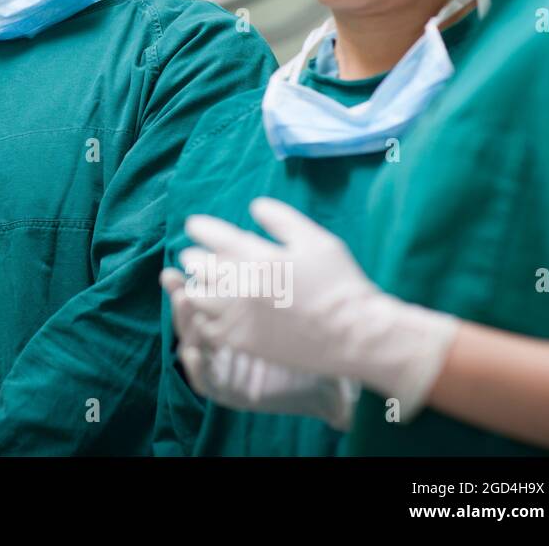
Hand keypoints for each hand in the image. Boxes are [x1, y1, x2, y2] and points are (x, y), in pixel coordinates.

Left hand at [172, 198, 459, 415]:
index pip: (211, 234)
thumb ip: (282, 219)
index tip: (196, 226)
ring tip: (206, 283)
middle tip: (199, 255)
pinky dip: (204, 316)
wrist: (354, 335)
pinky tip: (215, 311)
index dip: (199, 227)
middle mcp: (240, 285)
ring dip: (197, 284)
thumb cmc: (339, 283)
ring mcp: (237, 316)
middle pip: (196, 264)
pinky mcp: (241, 341)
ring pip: (195, 296)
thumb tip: (255, 206)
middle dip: (195, 255)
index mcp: (256, 256)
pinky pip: (206, 327)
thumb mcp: (317, 240)